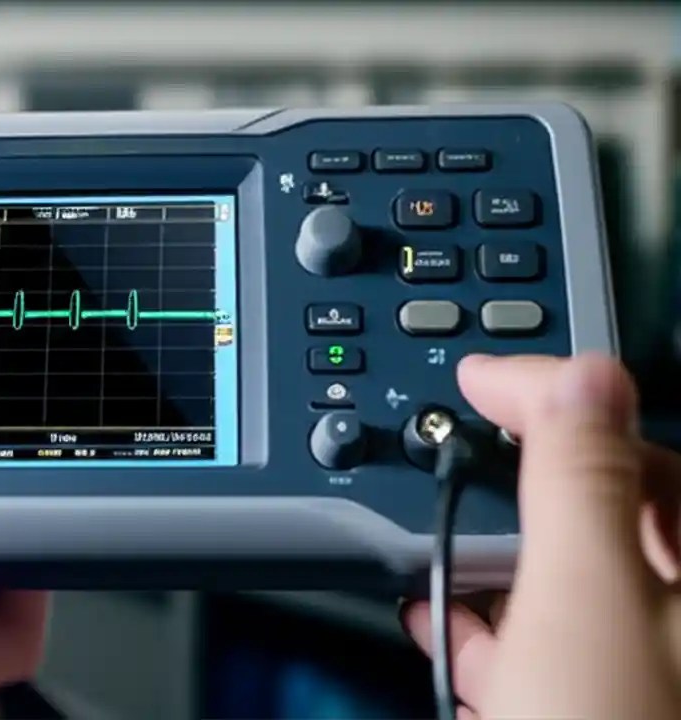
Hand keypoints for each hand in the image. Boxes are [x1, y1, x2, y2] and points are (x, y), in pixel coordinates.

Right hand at [401, 353, 680, 718]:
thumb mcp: (583, 591)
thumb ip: (579, 474)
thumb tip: (578, 377)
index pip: (633, 439)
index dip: (549, 395)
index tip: (480, 380)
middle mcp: (678, 609)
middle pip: (599, 513)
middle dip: (517, 487)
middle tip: (457, 469)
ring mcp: (644, 668)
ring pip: (565, 586)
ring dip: (492, 563)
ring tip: (436, 556)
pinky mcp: (596, 711)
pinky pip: (542, 650)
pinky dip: (489, 631)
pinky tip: (448, 633)